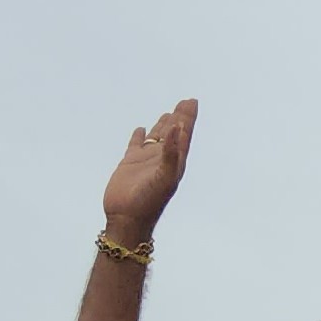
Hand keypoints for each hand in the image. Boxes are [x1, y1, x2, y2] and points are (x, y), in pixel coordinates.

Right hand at [101, 98, 196, 246]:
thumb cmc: (149, 202)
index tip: (192, 102)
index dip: (188, 118)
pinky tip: (142, 130)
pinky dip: (139, 136)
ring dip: (162, 125)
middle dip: (180, 117)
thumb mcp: (165, 177)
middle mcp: (161, 159)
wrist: (127, 219)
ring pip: (156, 138)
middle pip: (173, 133)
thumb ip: (171, 153)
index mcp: (173, 162)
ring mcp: (145, 161)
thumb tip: (178, 128)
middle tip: (186, 102)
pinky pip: (136, 145)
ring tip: (168, 113)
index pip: (184, 134)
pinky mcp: (129, 164)